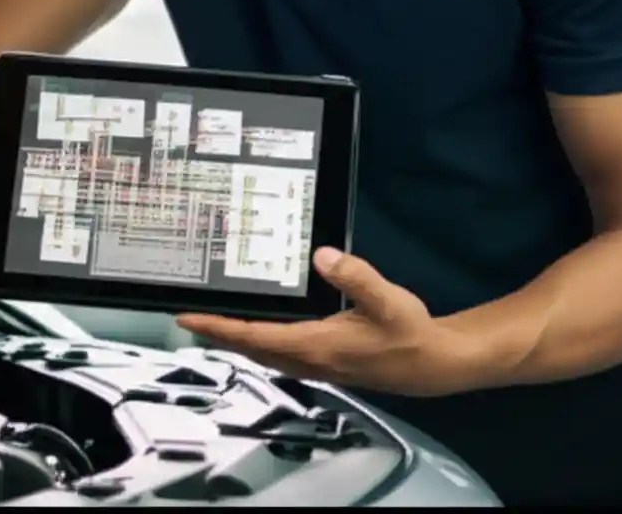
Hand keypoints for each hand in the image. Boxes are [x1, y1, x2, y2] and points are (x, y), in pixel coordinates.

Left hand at [177, 248, 480, 396]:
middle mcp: (309, 360)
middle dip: (216, 335)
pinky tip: (254, 333)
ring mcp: (316, 366)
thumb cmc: (411, 334)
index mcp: (317, 346)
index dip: (219, 327)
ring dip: (234, 341)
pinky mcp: (324, 364)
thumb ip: (354, 276)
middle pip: (250, 349)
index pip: (254, 336)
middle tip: (186, 319)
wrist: (435, 365)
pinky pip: (277, 356)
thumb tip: (322, 256)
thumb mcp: (388, 299)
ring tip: (211, 324)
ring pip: (262, 355)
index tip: (189, 318)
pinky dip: (257, 344)